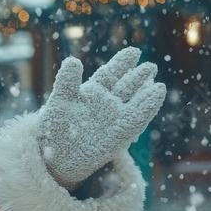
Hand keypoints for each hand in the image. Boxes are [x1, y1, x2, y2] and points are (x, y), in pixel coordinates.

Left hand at [36, 47, 165, 188]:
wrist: (55, 158)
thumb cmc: (53, 129)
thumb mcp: (59, 103)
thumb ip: (67, 82)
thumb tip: (73, 60)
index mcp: (90, 93)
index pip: (109, 74)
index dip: (121, 63)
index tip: (134, 52)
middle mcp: (105, 104)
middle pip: (125, 85)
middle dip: (137, 76)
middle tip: (150, 65)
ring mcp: (114, 118)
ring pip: (134, 100)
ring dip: (144, 90)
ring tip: (155, 80)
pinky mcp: (121, 133)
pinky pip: (138, 117)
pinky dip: (148, 105)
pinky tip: (157, 92)